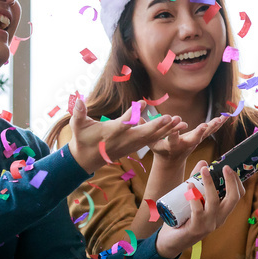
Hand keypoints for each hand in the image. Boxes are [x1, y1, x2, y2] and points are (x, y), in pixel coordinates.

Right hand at [67, 97, 184, 173]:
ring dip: (166, 130)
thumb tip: (77, 99)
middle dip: (156, 126)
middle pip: (142, 133)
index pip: (123, 124)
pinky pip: (153, 140)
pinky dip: (165, 134)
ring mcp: (131, 145)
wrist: (86, 159)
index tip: (142, 103)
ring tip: (180, 121)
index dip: (133, 114)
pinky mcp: (135, 146)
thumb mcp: (77, 125)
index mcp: (110, 133)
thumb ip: (78, 113)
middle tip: (170, 117)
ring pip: (151, 137)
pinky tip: (178, 126)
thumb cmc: (82, 138)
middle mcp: (123, 140)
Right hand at [149, 115, 226, 165]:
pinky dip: (217, 125)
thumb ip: (144, 129)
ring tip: (220, 119)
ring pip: (204, 135)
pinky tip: (225, 117)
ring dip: (212, 127)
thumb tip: (135, 116)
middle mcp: (184, 145)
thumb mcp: (149, 141)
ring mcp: (193, 143)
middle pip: (192, 140)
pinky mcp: (199, 139)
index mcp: (171, 146)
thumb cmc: (158, 148)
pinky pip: (209, 132)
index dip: (174, 133)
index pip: (172, 139)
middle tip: (205, 126)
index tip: (176, 126)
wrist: (170, 161)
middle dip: (199, 133)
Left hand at [155, 162, 243, 258]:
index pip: (238, 196)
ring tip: (203, 170)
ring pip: (215, 202)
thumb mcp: (192, 198)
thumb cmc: (183, 218)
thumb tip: (203, 162)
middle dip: (231, 181)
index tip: (228, 168)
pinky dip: (194, 196)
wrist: (170, 241)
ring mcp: (208, 224)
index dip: (236, 181)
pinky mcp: (196, 228)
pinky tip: (189, 185)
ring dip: (210, 184)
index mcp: (222, 212)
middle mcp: (219, 219)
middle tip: (224, 167)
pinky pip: (198, 210)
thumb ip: (197, 181)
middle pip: (233, 199)